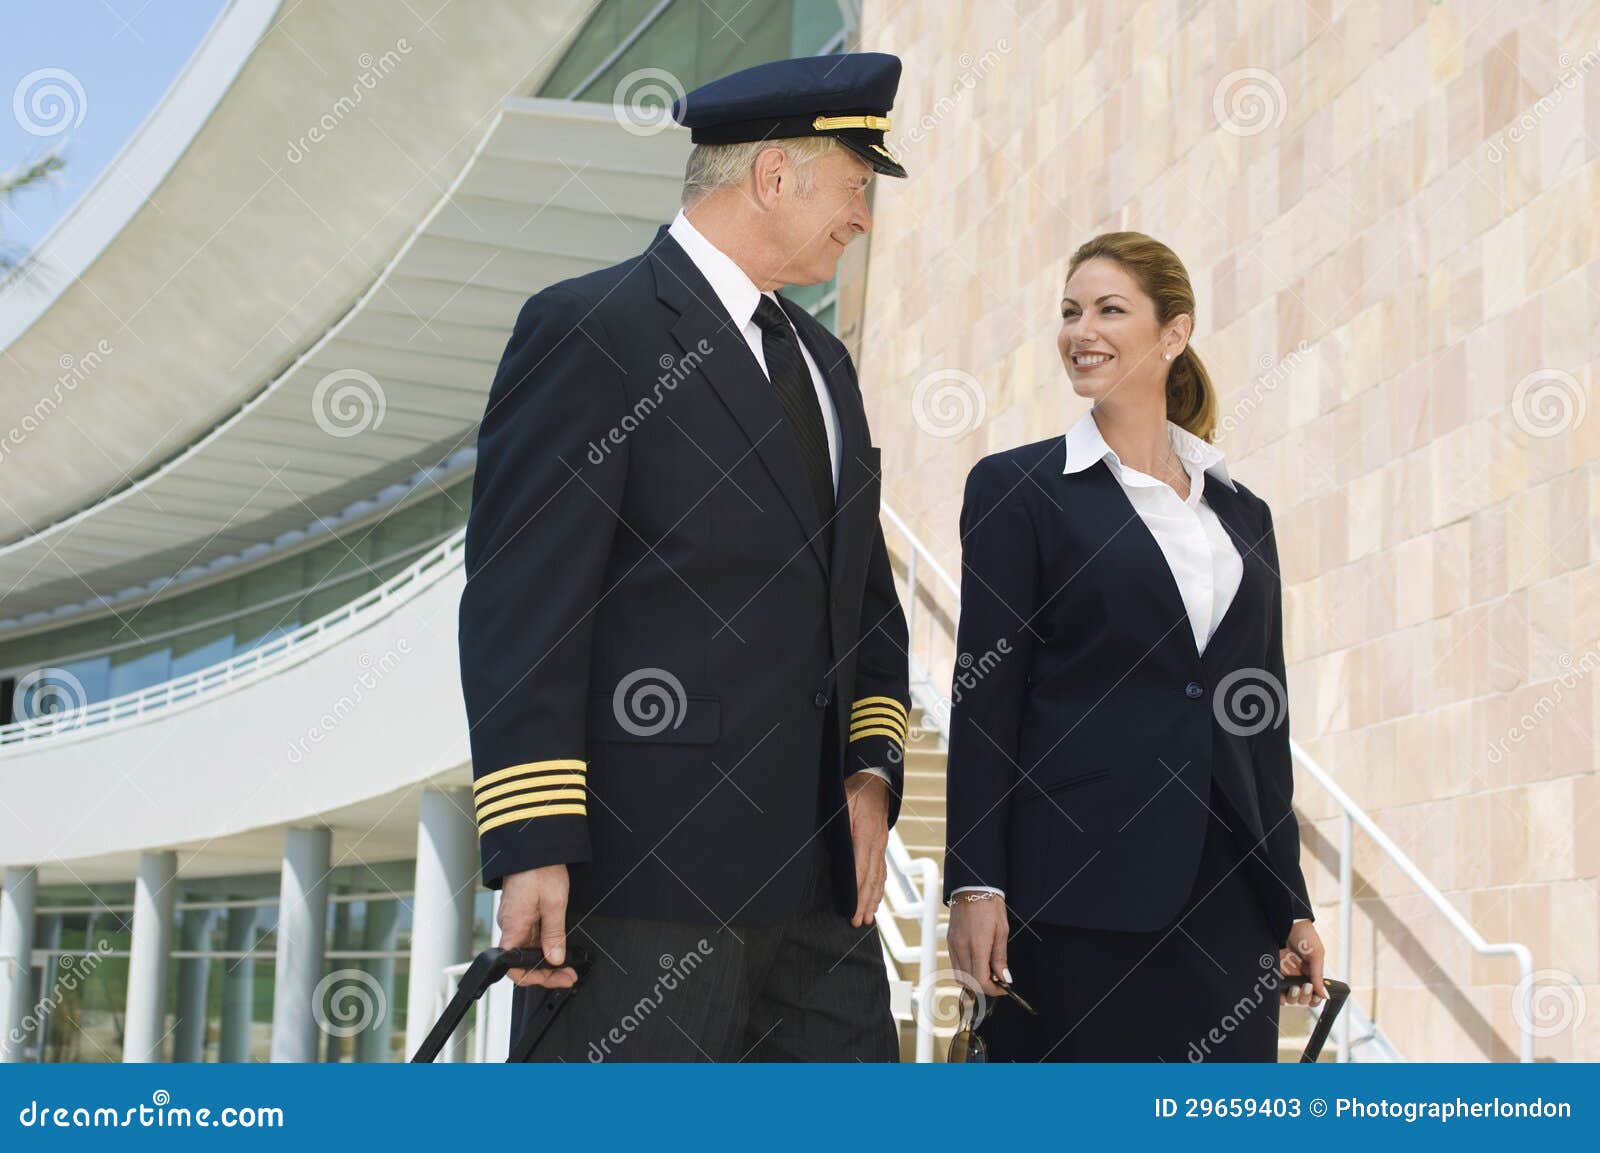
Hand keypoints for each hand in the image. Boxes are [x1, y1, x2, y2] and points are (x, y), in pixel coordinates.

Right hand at [496, 864, 578, 988]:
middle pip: (523, 961)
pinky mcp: (520, 913)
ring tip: (568, 963)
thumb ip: (554, 934)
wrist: (533, 845)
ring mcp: (514, 920)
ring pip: (528, 949)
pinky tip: (558, 945)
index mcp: (513, 926)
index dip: (535, 978)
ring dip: (547, 959)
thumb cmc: (540, 869)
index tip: (558, 979)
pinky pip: (530, 936)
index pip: (514, 967)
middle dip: (547, 972)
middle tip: (569, 975)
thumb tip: (556, 959)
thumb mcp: (554, 903)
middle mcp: (510, 926)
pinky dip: (543, 945)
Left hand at [845, 772, 889, 926]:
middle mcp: (877, 843)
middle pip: (871, 878)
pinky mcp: (880, 844)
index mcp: (866, 834)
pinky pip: (882, 870)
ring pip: (879, 877)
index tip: (852, 908)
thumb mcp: (842, 804)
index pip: (861, 869)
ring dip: (873, 899)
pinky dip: (879, 888)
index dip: (857, 891)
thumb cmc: (855, 789)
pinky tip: (875, 899)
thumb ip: (839, 827)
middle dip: (864, 902)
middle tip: (857, 921)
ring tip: (866, 917)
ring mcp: (881, 845)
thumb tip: (836, 851)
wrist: (874, 778)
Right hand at [948, 896, 1007, 998]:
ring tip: (988, 972)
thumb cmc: (989, 905)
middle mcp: (962, 948)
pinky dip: (965, 971)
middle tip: (998, 981)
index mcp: (977, 946)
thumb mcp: (1002, 931)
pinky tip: (977, 963)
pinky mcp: (949, 942)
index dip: (993, 990)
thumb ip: (1001, 957)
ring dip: (973, 980)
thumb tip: (1005, 978)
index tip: (1004, 987)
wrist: (972, 887)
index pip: (980, 981)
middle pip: (969, 982)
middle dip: (984, 987)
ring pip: (959, 976)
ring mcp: (953, 945)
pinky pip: (955, 965)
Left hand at [1279, 919, 1326, 1006]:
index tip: (1315, 996)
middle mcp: (1299, 976)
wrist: (1287, 922)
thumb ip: (1319, 975)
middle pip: (1302, 998)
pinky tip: (1281, 993)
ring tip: (1294, 988)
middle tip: (1305, 986)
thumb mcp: (1317, 954)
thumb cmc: (1305, 936)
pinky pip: (1275, 989)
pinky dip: (1278, 995)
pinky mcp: (1274, 971)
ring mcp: (1286, 974)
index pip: (1314, 994)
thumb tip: (1325, 995)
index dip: (1315, 999)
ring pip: (1289, 997)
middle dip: (1304, 997)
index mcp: (1311, 973)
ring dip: (1292, 997)